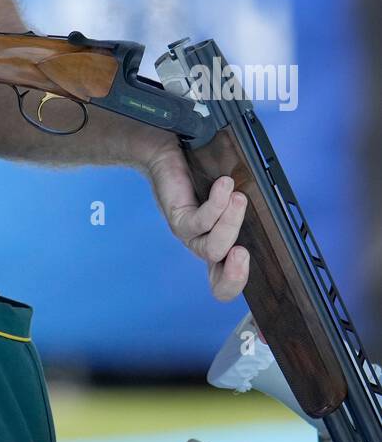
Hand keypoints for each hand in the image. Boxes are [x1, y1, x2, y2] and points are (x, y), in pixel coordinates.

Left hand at [143, 139, 249, 300]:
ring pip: (214, 248)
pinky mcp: (178, 220)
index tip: (255, 271)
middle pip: (219, 281)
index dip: (236, 286)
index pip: (225, 285)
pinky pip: (200, 221)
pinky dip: (216, 204)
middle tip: (244, 252)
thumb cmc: (201, 177)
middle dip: (235, 274)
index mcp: (220, 249)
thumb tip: (275, 213)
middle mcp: (204, 248)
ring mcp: (190, 237)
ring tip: (239, 198)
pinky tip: (224, 185)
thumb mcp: (229, 197)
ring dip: (230, 223)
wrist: (167, 155)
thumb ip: (244, 209)